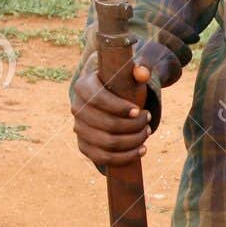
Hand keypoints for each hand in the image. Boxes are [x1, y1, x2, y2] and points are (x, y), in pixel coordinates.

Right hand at [70, 46, 161, 167]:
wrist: (106, 95)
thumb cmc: (119, 81)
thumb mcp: (128, 71)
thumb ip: (138, 68)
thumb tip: (142, 73)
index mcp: (83, 86)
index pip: (98, 99)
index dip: (120, 107)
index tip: (139, 110)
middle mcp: (77, 108)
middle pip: (106, 124)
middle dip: (133, 126)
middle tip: (149, 120)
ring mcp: (78, 128)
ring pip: (107, 143)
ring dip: (132, 141)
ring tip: (147, 132)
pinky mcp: (84, 145)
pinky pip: (103, 158)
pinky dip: (125, 157)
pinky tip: (141, 150)